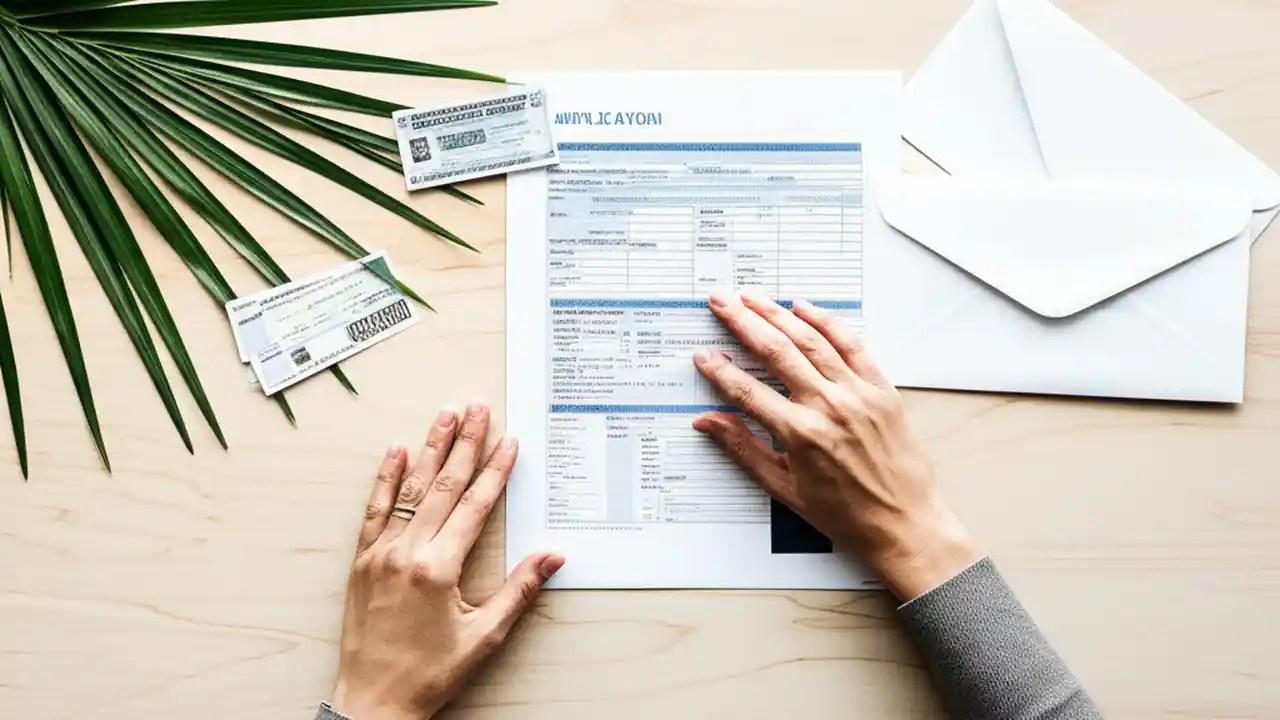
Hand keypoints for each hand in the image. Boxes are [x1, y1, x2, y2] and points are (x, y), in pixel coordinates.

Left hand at [330, 402, 563, 719]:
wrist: (372, 703)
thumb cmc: (429, 676)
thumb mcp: (484, 637)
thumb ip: (519, 592)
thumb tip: (552, 557)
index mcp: (438, 568)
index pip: (474, 506)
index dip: (496, 471)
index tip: (510, 441)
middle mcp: (406, 553)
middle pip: (443, 486)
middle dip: (464, 443)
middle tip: (477, 408)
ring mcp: (379, 554)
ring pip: (409, 490)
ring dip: (428, 449)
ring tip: (443, 416)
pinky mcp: (361, 563)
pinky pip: (375, 511)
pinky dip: (385, 479)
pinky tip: (394, 452)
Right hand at [692, 291, 979, 600]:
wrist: (905, 524)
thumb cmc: (846, 514)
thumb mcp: (784, 488)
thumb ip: (742, 449)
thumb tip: (707, 423)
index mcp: (801, 435)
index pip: (747, 391)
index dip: (720, 370)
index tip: (703, 354)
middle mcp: (829, 407)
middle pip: (777, 352)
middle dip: (743, 322)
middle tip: (721, 302)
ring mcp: (858, 395)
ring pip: (811, 341)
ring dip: (778, 314)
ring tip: (753, 297)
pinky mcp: (882, 390)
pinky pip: (852, 345)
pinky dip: (827, 323)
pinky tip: (804, 309)